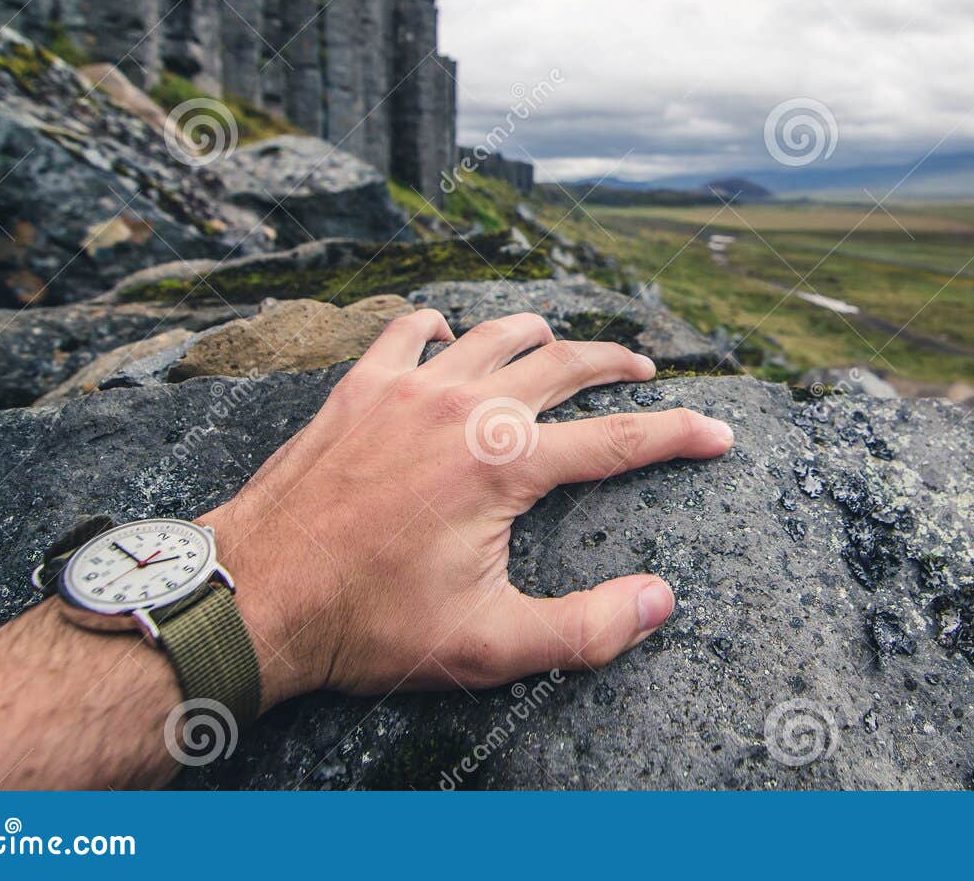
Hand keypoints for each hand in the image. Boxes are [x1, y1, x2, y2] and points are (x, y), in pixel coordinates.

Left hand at [202, 309, 733, 706]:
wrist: (255, 597)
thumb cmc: (368, 626)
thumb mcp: (488, 645)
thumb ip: (585, 628)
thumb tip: (658, 601)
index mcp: (504, 466)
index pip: (617, 442)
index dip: (678, 435)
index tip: (719, 430)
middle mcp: (464, 410)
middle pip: (564, 364)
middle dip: (615, 363)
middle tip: (644, 370)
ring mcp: (406, 389)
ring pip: (492, 335)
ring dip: (537, 334)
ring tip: (559, 341)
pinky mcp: (357, 388)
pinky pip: (407, 332)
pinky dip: (438, 329)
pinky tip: (446, 337)